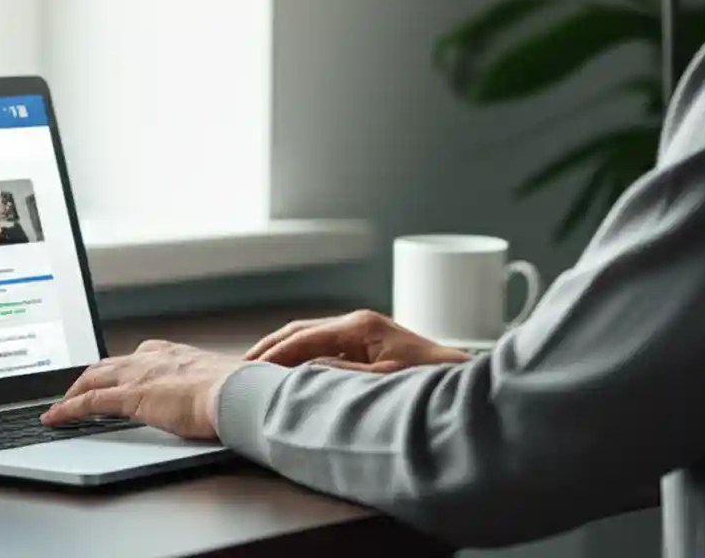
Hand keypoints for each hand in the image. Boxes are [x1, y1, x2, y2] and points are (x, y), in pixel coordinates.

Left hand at [40, 340, 245, 439]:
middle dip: (91, 376)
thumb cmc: (236, 392)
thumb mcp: (218, 383)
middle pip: (109, 363)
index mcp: (175, 354)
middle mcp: (151, 358)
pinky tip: (55, 417)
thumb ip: (207, 386)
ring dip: (74, 391)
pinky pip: (88, 402)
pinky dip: (67, 409)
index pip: (139, 354)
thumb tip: (215, 397)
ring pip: (93, 378)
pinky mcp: (129, 397)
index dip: (122, 364)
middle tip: (78, 389)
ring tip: (62, 404)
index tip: (117, 370)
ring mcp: (138, 375)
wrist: (235, 393)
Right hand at [243, 309, 469, 372]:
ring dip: (284, 349)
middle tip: (244, 366)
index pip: (303, 337)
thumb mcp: (383, 380)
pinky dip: (301, 354)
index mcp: (359, 326)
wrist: (460, 380)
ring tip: (259, 367)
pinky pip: (324, 345)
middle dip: (271, 346)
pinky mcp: (368, 344)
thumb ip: (343, 374)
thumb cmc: (428, 381)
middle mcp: (358, 323)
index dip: (274, 354)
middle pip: (301, 329)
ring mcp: (363, 332)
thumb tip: (306, 368)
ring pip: (310, 335)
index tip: (250, 370)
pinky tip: (290, 368)